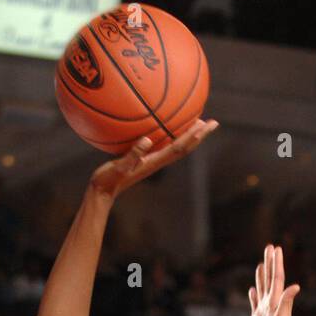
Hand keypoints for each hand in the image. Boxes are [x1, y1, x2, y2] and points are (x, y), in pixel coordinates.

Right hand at [89, 118, 217, 200]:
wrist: (102, 192)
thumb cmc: (108, 180)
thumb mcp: (118, 167)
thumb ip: (132, 155)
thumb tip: (147, 140)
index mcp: (154, 161)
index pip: (179, 147)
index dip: (194, 135)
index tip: (207, 124)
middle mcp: (157, 161)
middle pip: (184, 147)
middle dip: (199, 135)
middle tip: (213, 122)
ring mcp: (152, 161)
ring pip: (176, 147)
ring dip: (189, 136)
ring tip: (198, 123)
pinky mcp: (144, 160)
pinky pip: (163, 145)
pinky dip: (171, 135)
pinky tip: (166, 126)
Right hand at [248, 244, 300, 315]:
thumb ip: (286, 303)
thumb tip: (295, 286)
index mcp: (276, 302)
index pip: (276, 278)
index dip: (276, 263)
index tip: (275, 248)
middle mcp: (271, 304)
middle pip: (269, 279)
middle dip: (269, 264)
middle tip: (269, 247)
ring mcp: (264, 312)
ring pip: (262, 289)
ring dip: (261, 277)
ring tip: (261, 264)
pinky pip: (255, 304)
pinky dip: (253, 296)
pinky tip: (252, 291)